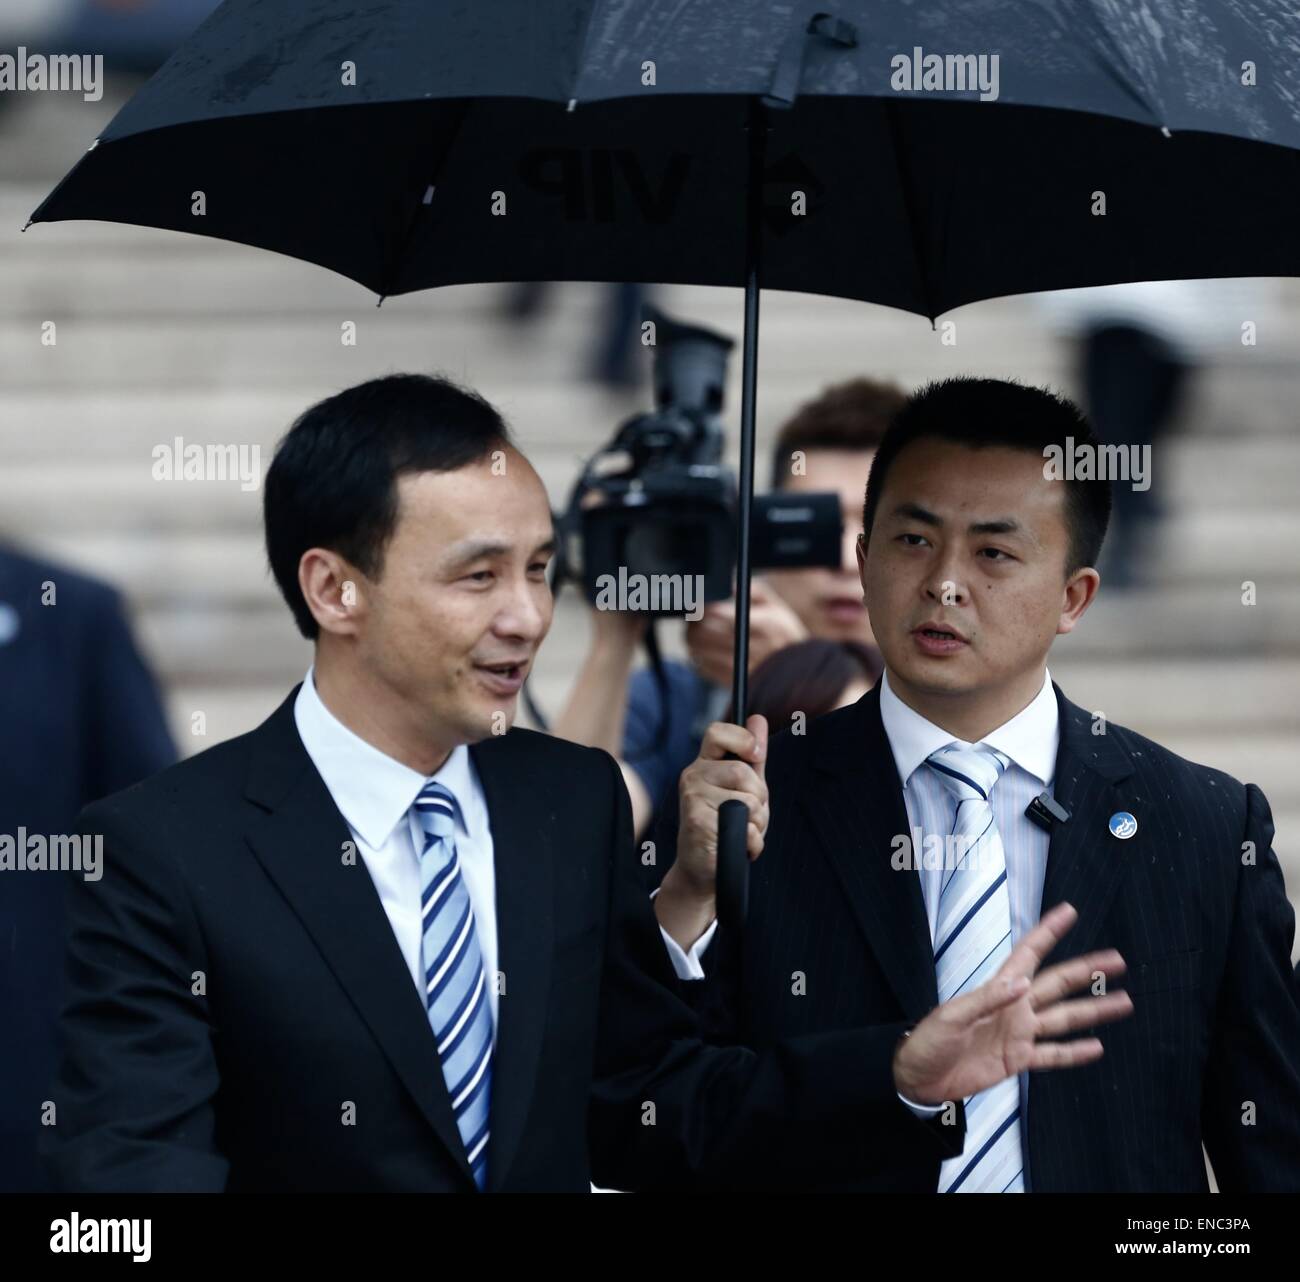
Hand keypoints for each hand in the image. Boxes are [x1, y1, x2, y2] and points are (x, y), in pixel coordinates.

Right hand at [668, 716, 768, 901]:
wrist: (702, 869)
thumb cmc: (725, 826)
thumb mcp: (743, 788)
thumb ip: (752, 757)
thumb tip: (758, 719)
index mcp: (704, 764)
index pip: (717, 733)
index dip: (742, 738)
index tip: (756, 755)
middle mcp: (692, 777)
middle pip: (742, 773)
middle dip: (759, 798)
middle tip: (749, 815)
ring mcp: (692, 799)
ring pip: (748, 802)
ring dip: (756, 824)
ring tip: (741, 832)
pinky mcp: (697, 823)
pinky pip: (744, 828)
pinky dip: (751, 842)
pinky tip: (738, 847)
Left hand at [686, 577, 808, 687]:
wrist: (796, 673)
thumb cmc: (783, 634)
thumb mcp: (775, 606)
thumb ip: (752, 590)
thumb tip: (730, 583)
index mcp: (762, 625)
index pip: (718, 613)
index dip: (703, 606)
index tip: (701, 601)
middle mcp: (750, 648)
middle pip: (702, 632)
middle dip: (694, 620)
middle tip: (695, 614)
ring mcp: (739, 668)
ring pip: (698, 649)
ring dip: (693, 636)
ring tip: (700, 629)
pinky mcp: (730, 682)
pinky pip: (701, 666)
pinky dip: (698, 654)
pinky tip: (707, 647)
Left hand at [892, 902, 1132, 1105]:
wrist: (920, 1077)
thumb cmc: (929, 1040)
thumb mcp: (953, 1015)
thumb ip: (988, 999)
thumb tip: (1022, 983)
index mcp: (998, 988)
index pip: (1028, 953)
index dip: (1048, 932)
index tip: (1069, 912)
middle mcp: (1015, 1007)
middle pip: (1057, 984)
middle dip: (1086, 971)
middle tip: (1116, 959)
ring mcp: (1019, 1033)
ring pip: (1064, 1018)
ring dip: (1092, 1011)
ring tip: (1123, 1001)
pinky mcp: (1018, 1060)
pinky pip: (1052, 1055)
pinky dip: (1075, 1053)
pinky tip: (1096, 1047)